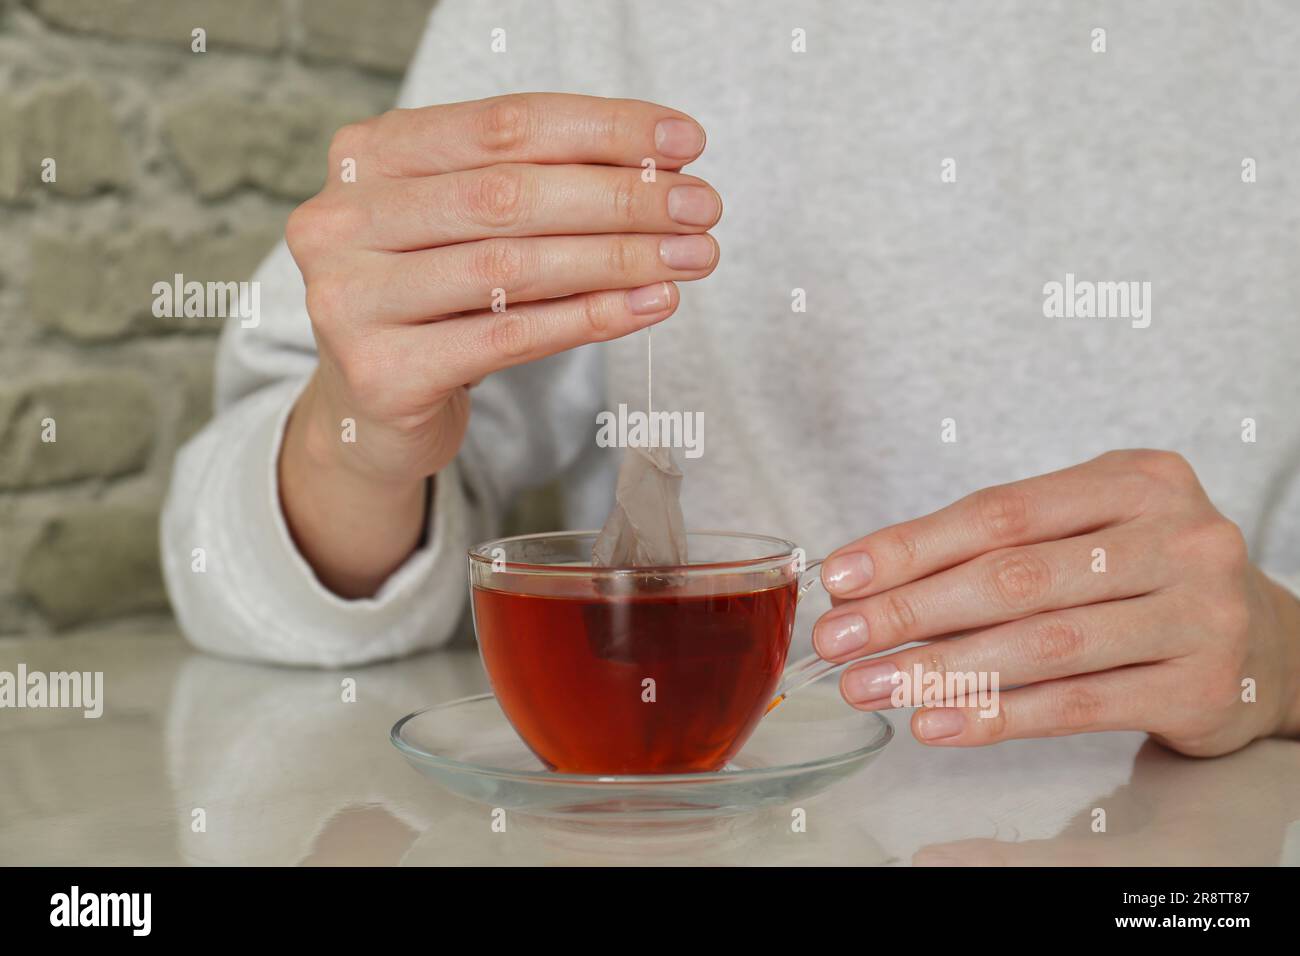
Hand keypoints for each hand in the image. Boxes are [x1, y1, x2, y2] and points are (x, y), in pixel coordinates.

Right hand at [277, 93, 718, 594]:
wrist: (373, 402)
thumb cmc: (437, 296)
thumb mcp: (468, 222)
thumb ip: (538, 184)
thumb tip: (663, 168)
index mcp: (366, 156)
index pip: (502, 125)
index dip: (602, 129)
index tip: (685, 143)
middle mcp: (340, 220)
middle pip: (508, 194)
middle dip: (620, 198)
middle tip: (702, 207)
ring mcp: (350, 300)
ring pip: (512, 267)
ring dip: (618, 260)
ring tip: (691, 257)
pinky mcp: (382, 373)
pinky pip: (508, 338)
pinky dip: (589, 319)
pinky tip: (648, 305)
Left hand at [816, 449, 1299, 755]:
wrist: (1267, 641)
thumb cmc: (1146, 577)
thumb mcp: (1092, 531)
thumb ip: (1002, 546)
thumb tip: (873, 587)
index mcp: (1135, 481)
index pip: (999, 512)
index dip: (911, 547)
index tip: (840, 578)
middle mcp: (1176, 538)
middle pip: (1014, 576)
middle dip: (910, 611)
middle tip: (838, 641)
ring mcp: (1196, 614)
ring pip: (1041, 644)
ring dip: (940, 669)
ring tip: (870, 687)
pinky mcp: (1199, 687)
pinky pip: (1076, 705)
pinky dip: (997, 716)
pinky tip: (936, 722)